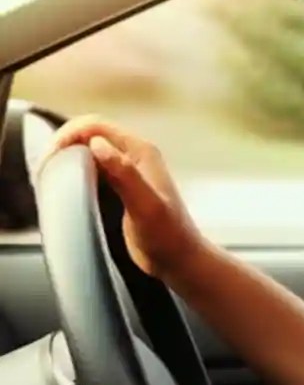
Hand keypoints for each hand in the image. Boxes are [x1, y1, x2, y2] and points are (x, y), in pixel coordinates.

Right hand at [43, 116, 208, 282]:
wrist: (178, 258)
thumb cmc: (166, 234)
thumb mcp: (145, 205)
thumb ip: (125, 174)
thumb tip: (97, 144)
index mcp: (141, 152)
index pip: (97, 126)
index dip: (69, 134)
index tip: (50, 158)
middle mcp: (134, 156)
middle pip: (90, 134)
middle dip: (64, 144)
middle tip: (44, 169)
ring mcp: (127, 171)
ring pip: (88, 151)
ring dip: (66, 157)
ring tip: (47, 176)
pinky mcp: (119, 187)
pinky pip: (91, 168)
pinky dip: (74, 171)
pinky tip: (62, 186)